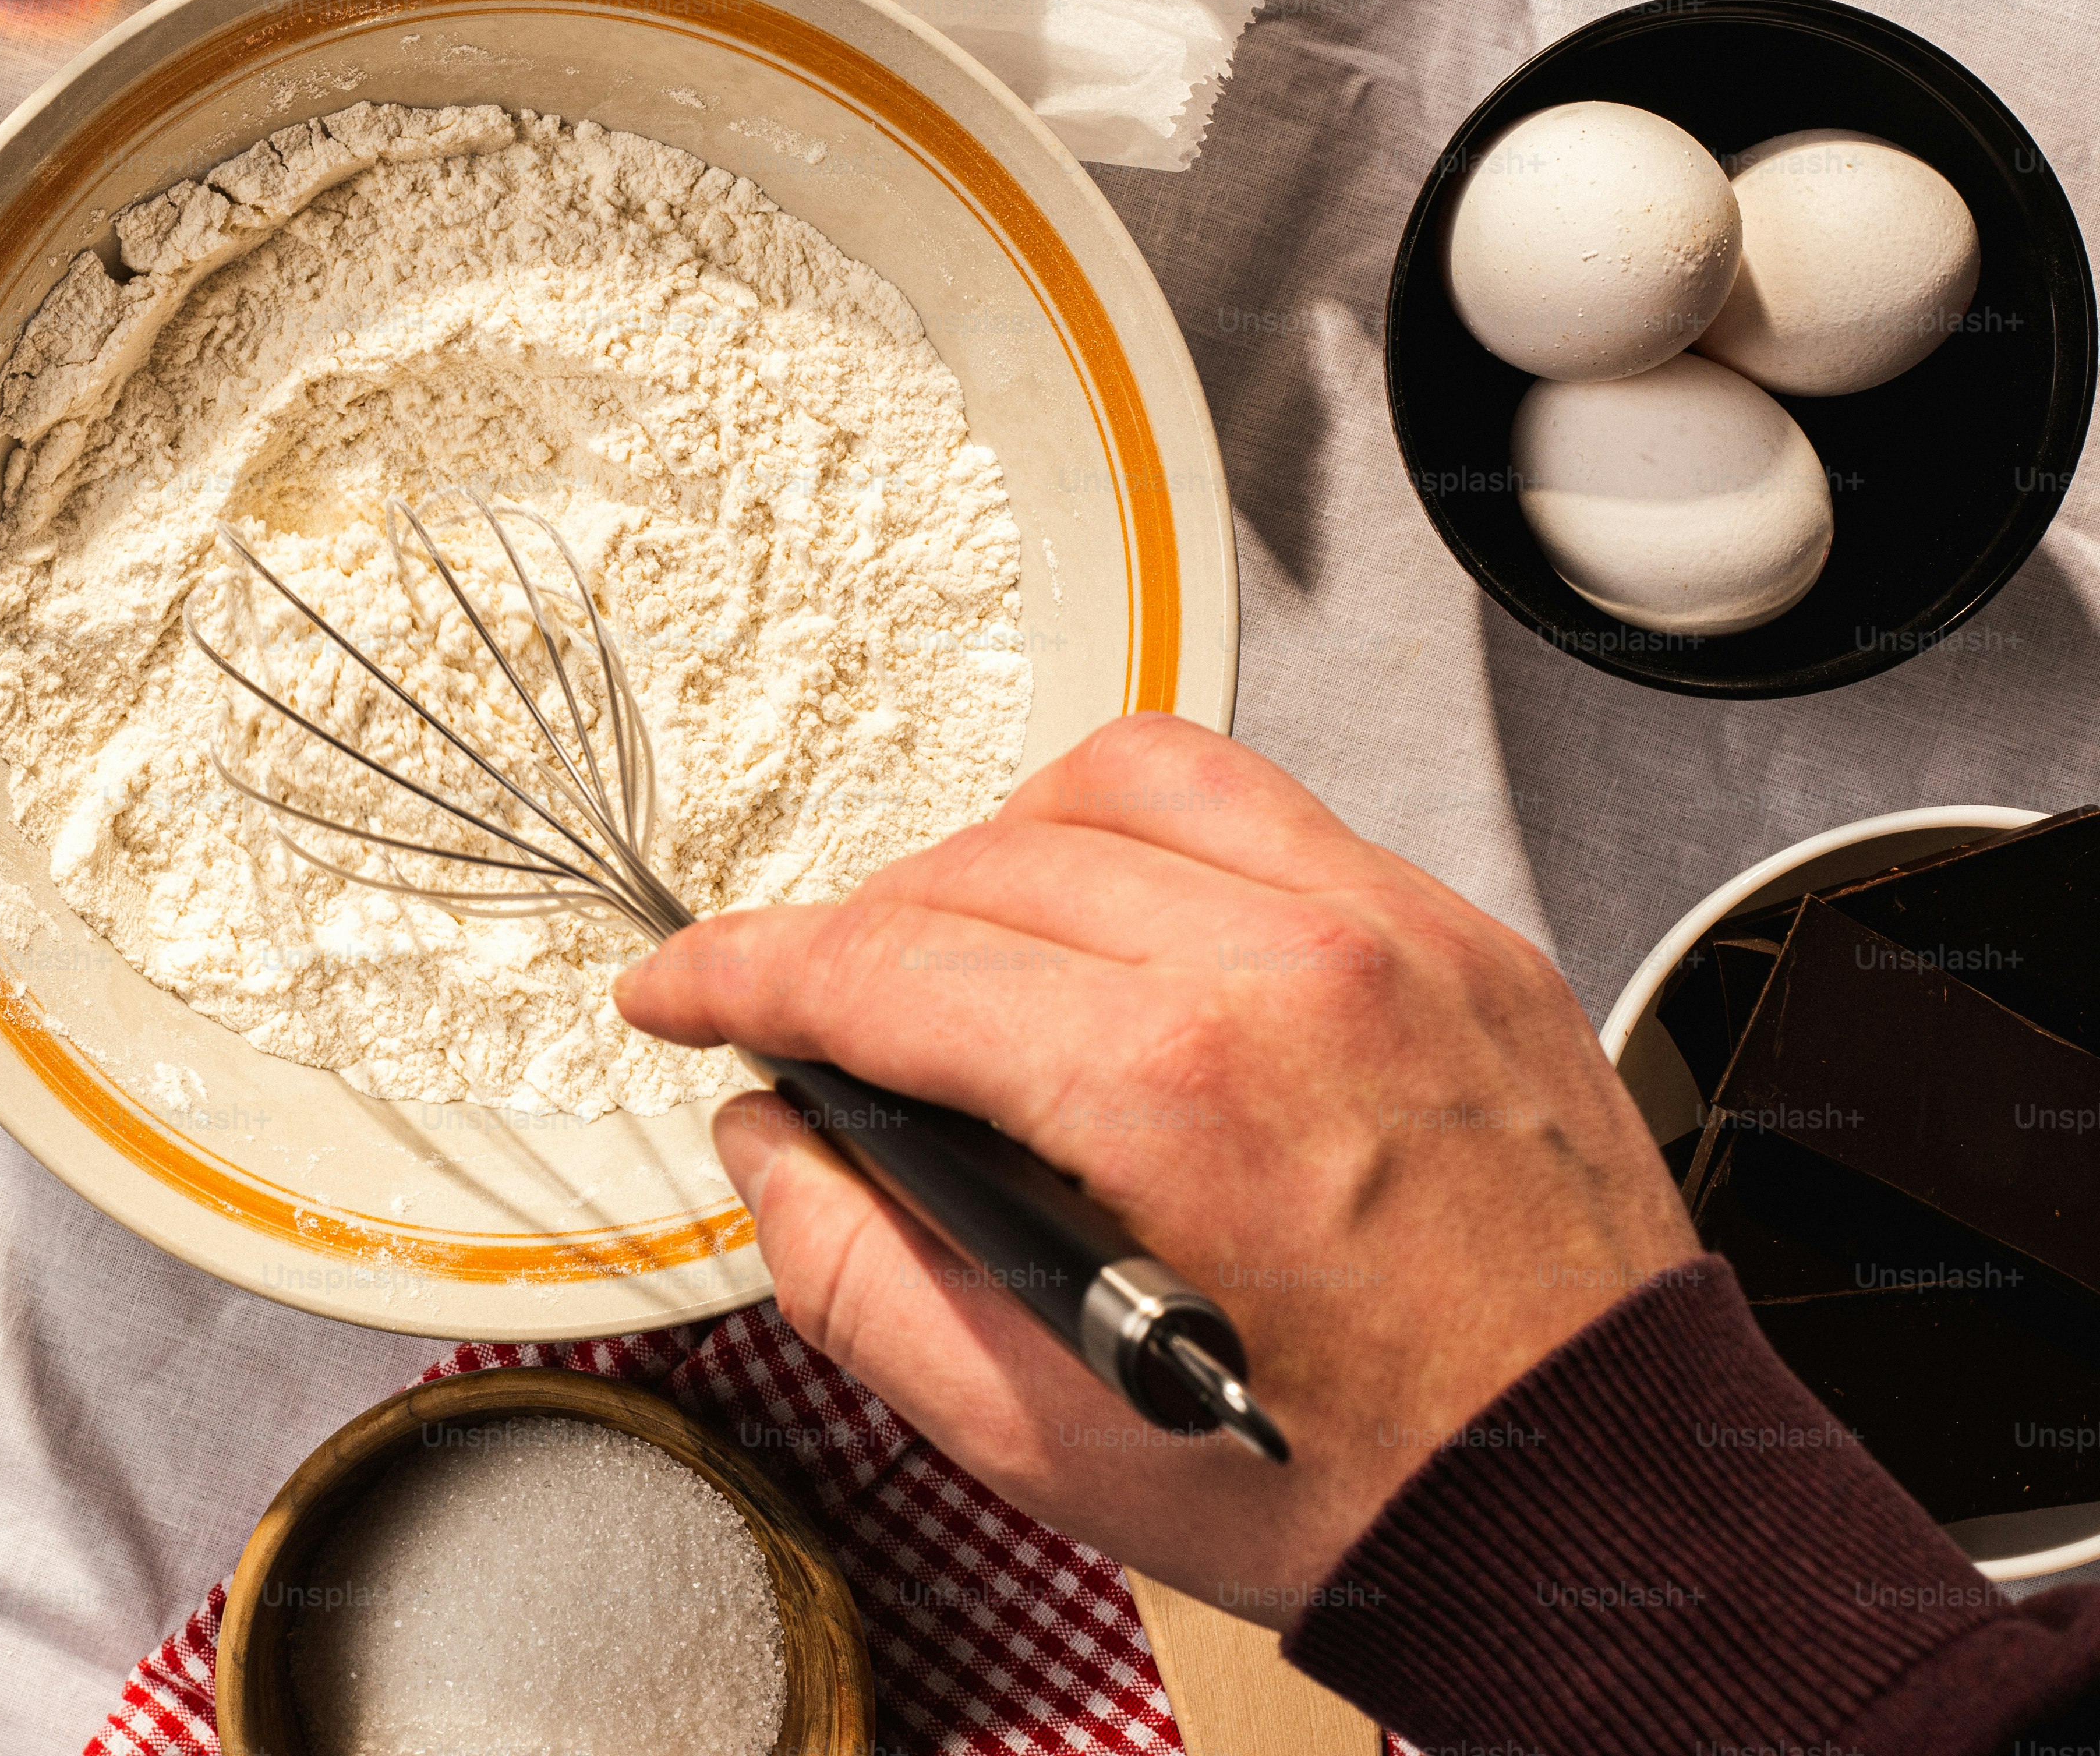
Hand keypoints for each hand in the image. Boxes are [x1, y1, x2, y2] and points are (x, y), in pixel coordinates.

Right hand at [612, 713, 1697, 1628]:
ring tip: (975, 951)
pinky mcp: (1457, 932)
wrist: (1595, 1499)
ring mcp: (1391, 931)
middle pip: (979, 862)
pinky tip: (1131, 937)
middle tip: (827, 1023)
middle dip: (860, 935)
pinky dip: (1158, 846)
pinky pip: (1268, 808)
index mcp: (1174, 1092)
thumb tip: (770, 1147)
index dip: (740, 972)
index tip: (682, 990)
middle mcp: (1289, 968)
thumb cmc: (1356, 1484)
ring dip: (1005, 850)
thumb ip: (857, 1275)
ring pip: (1123, 779)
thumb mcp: (1041, 1439)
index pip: (881, 966)